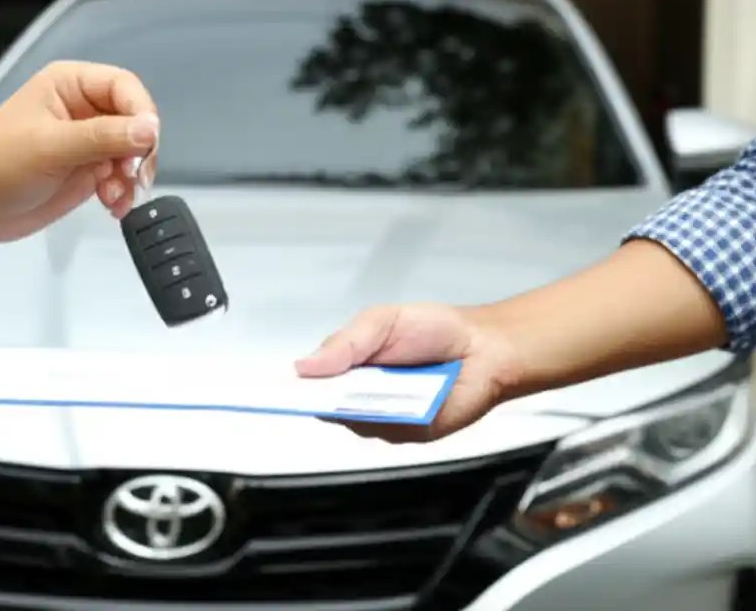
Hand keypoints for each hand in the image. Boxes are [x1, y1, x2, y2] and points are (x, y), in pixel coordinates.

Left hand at [0, 60, 160, 243]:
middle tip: (132, 174)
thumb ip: (104, 137)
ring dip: (132, 177)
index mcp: (69, 85)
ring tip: (114, 195)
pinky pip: (123, 178)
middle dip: (139, 151)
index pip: (125, 87)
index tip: (146, 142)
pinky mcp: (88, 172)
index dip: (141, 113)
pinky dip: (124, 193)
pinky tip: (112, 205)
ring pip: (134, 153)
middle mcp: (83, 110)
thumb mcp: (51, 146)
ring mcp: (87, 143)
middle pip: (136, 121)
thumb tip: (150, 130)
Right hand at [295, 303, 522, 442]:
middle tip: (324, 384)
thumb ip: (344, 343)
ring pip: (355, 420)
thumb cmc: (435, 329)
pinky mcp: (409, 433)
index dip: (291, 389)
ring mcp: (384, 419)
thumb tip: (303, 367)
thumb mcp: (382, 322)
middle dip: (321, 397)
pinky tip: (399, 394)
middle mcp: (361, 397)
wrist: (484, 347)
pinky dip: (387, 414)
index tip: (271, 392)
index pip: (311, 383)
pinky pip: (387, 430)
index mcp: (350, 368)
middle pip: (326, 406)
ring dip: (358, 403)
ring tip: (372, 381)